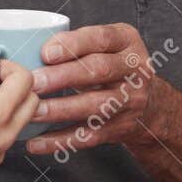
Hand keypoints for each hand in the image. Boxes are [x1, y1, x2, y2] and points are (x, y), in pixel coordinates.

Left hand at [24, 23, 156, 155]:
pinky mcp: (120, 129)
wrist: (149, 105)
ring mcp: (130, 101)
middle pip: (98, 71)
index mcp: (127, 42)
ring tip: (33, 110)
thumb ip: (76, 43)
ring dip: (60, 110)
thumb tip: (32, 51)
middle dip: (62, 77)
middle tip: (34, 82)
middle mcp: (134, 71)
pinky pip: (87, 136)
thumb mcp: (105, 45)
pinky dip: (59, 141)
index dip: (73, 45)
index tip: (46, 53)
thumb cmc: (113, 66)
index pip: (101, 38)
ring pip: (93, 106)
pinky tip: (36, 142)